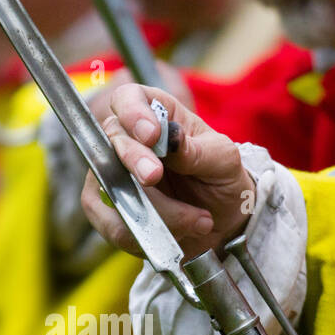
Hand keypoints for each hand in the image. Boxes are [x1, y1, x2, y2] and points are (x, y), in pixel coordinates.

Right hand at [80, 83, 254, 258]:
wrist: (222, 221)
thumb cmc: (221, 179)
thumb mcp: (223, 160)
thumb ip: (197, 149)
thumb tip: (170, 138)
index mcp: (156, 114)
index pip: (128, 99)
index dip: (132, 113)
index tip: (150, 134)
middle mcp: (129, 141)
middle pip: (112, 142)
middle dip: (134, 161)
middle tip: (153, 177)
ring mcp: (114, 177)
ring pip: (113, 189)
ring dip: (155, 210)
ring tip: (198, 220)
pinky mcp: (111, 212)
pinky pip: (113, 225)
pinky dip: (146, 234)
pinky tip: (179, 234)